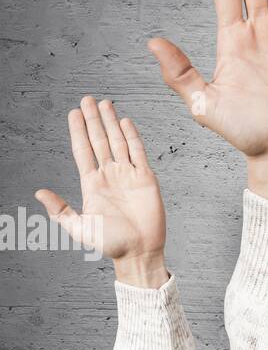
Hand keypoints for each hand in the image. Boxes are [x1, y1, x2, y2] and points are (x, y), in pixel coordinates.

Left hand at [36, 98, 168, 288]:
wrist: (139, 251)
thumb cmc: (110, 243)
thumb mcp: (79, 227)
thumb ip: (60, 209)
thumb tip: (39, 192)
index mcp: (91, 184)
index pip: (82, 151)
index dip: (78, 131)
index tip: (74, 113)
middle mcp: (108, 175)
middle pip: (99, 140)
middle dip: (93, 120)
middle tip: (88, 99)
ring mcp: (128, 174)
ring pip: (118, 141)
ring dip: (111, 122)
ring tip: (105, 103)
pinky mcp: (146, 177)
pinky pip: (138, 152)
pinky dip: (132, 136)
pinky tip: (125, 122)